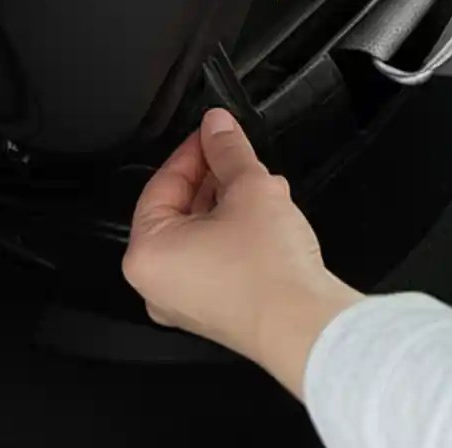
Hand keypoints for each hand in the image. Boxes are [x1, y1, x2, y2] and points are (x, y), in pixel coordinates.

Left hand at [123, 109, 362, 395]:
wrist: (305, 323)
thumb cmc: (268, 272)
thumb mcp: (250, 189)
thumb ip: (229, 151)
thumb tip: (218, 127)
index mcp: (147, 255)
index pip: (162, 184)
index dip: (193, 151)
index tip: (214, 132)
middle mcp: (158, 285)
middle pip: (180, 211)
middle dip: (216, 178)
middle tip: (238, 153)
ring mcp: (186, 302)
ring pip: (202, 236)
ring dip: (232, 204)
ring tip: (264, 185)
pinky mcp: (217, 312)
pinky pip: (217, 261)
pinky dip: (238, 235)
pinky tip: (268, 216)